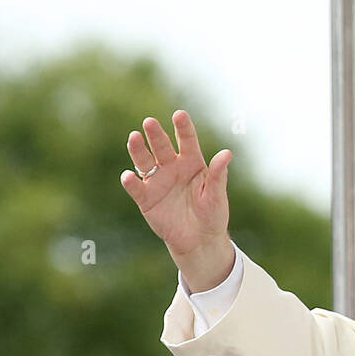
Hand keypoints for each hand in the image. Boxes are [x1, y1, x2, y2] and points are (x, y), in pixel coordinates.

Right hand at [121, 110, 233, 291]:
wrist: (200, 240)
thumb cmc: (212, 214)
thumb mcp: (217, 195)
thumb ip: (219, 174)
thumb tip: (226, 153)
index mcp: (192, 161)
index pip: (187, 140)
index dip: (183, 127)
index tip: (179, 115)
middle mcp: (172, 167)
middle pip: (161, 146)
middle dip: (155, 135)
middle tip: (149, 122)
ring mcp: (157, 181)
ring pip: (145, 161)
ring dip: (138, 150)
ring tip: (134, 137)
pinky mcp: (146, 199)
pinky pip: (137, 188)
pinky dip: (131, 182)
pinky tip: (128, 175)